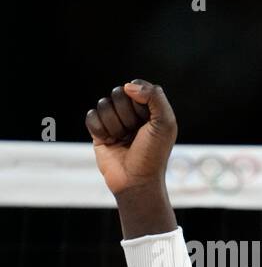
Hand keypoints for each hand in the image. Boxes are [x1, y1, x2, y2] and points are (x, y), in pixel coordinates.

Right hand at [85, 80, 177, 196]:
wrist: (136, 180)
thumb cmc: (153, 154)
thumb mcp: (165, 123)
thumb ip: (154, 96)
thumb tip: (128, 86)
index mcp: (149, 109)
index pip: (135, 86)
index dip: (139, 100)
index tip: (147, 119)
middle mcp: (131, 113)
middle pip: (117, 93)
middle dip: (126, 114)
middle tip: (135, 133)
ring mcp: (114, 121)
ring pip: (103, 104)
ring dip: (115, 125)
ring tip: (123, 140)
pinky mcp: (99, 131)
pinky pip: (91, 117)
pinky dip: (100, 130)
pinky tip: (110, 142)